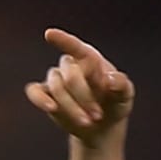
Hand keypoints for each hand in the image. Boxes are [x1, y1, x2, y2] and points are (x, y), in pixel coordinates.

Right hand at [24, 28, 135, 146]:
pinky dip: (40, 99)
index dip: (62, 40)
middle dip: (84, 96)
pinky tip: (51, 108)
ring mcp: (56, 80)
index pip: (75, 46)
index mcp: (89, 58)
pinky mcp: (46, 95)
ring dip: (71, 106)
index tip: (49, 34)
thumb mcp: (125, 95)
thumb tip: (109, 80)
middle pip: (70, 73)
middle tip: (98, 116)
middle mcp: (70, 65)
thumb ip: (121, 84)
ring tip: (88, 122)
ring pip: (56, 86)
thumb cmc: (115, 102)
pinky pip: (34, 92)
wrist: (104, 125)